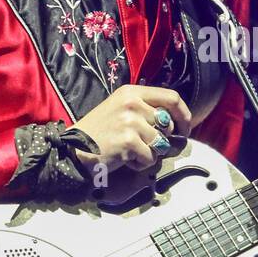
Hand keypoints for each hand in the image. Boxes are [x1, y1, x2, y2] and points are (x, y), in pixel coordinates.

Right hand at [71, 85, 192, 173]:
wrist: (73, 149)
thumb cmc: (99, 132)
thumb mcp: (121, 109)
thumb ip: (146, 110)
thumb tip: (177, 123)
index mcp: (132, 92)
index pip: (172, 97)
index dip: (184, 115)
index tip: (184, 129)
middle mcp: (132, 103)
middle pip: (168, 124)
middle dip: (165, 141)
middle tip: (151, 149)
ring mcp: (130, 122)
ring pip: (161, 143)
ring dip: (151, 154)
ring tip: (131, 152)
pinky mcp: (128, 141)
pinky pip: (150, 158)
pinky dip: (140, 164)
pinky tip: (124, 159)